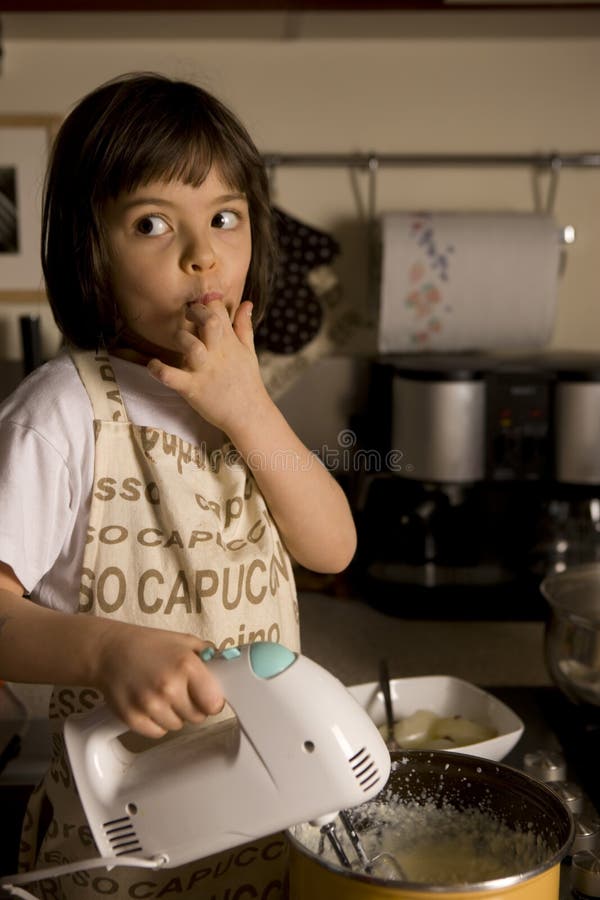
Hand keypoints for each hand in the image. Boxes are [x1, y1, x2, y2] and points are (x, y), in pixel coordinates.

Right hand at [94, 622, 223, 738]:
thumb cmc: (148, 644)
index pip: (214, 703)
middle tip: (180, 691)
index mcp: (186, 665)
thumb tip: (228, 667)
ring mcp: (149, 705)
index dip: (211, 700)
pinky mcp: (133, 719)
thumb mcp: (183, 641)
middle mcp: (169, 687)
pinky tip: (150, 704)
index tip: (206, 696)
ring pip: (177, 726)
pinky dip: (156, 723)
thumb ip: (208, 655)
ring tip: (162, 695)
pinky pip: (157, 732)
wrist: (109, 651)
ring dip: (174, 715)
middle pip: (197, 717)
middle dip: (192, 707)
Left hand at [147, 299, 268, 434]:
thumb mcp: (249, 351)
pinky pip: (171, 376)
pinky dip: (158, 369)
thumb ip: (244, 326)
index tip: (199, 305)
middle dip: (194, 312)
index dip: (207, 302)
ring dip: (180, 338)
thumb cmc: (247, 382)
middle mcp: (218, 353)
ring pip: (190, 345)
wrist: (249, 415)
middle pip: (208, 321)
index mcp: (230, 342)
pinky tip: (153, 364)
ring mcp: (205, 371)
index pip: (219, 309)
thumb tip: (246, 303)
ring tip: (176, 340)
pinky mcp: (193, 389)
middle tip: (186, 316)